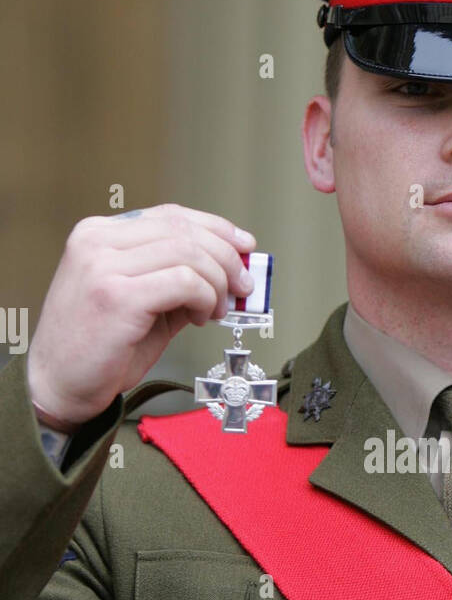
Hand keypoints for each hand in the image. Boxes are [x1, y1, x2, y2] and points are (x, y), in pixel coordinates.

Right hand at [25, 204, 257, 428]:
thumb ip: (176, 279)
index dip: (215, 228)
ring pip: (188, 253)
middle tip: (242, 286)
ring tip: (214, 310)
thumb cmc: (99, 347)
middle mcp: (97, 241)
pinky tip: (199, 318)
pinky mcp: (118, 296)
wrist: (60, 384)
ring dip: (216, 283)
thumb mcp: (142, 300)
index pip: (170, 215)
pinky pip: (184, 281)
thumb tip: (229, 270)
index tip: (243, 246)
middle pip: (183, 229)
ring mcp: (103, 266)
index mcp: (99, 234)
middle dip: (225, 257)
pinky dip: (204, 298)